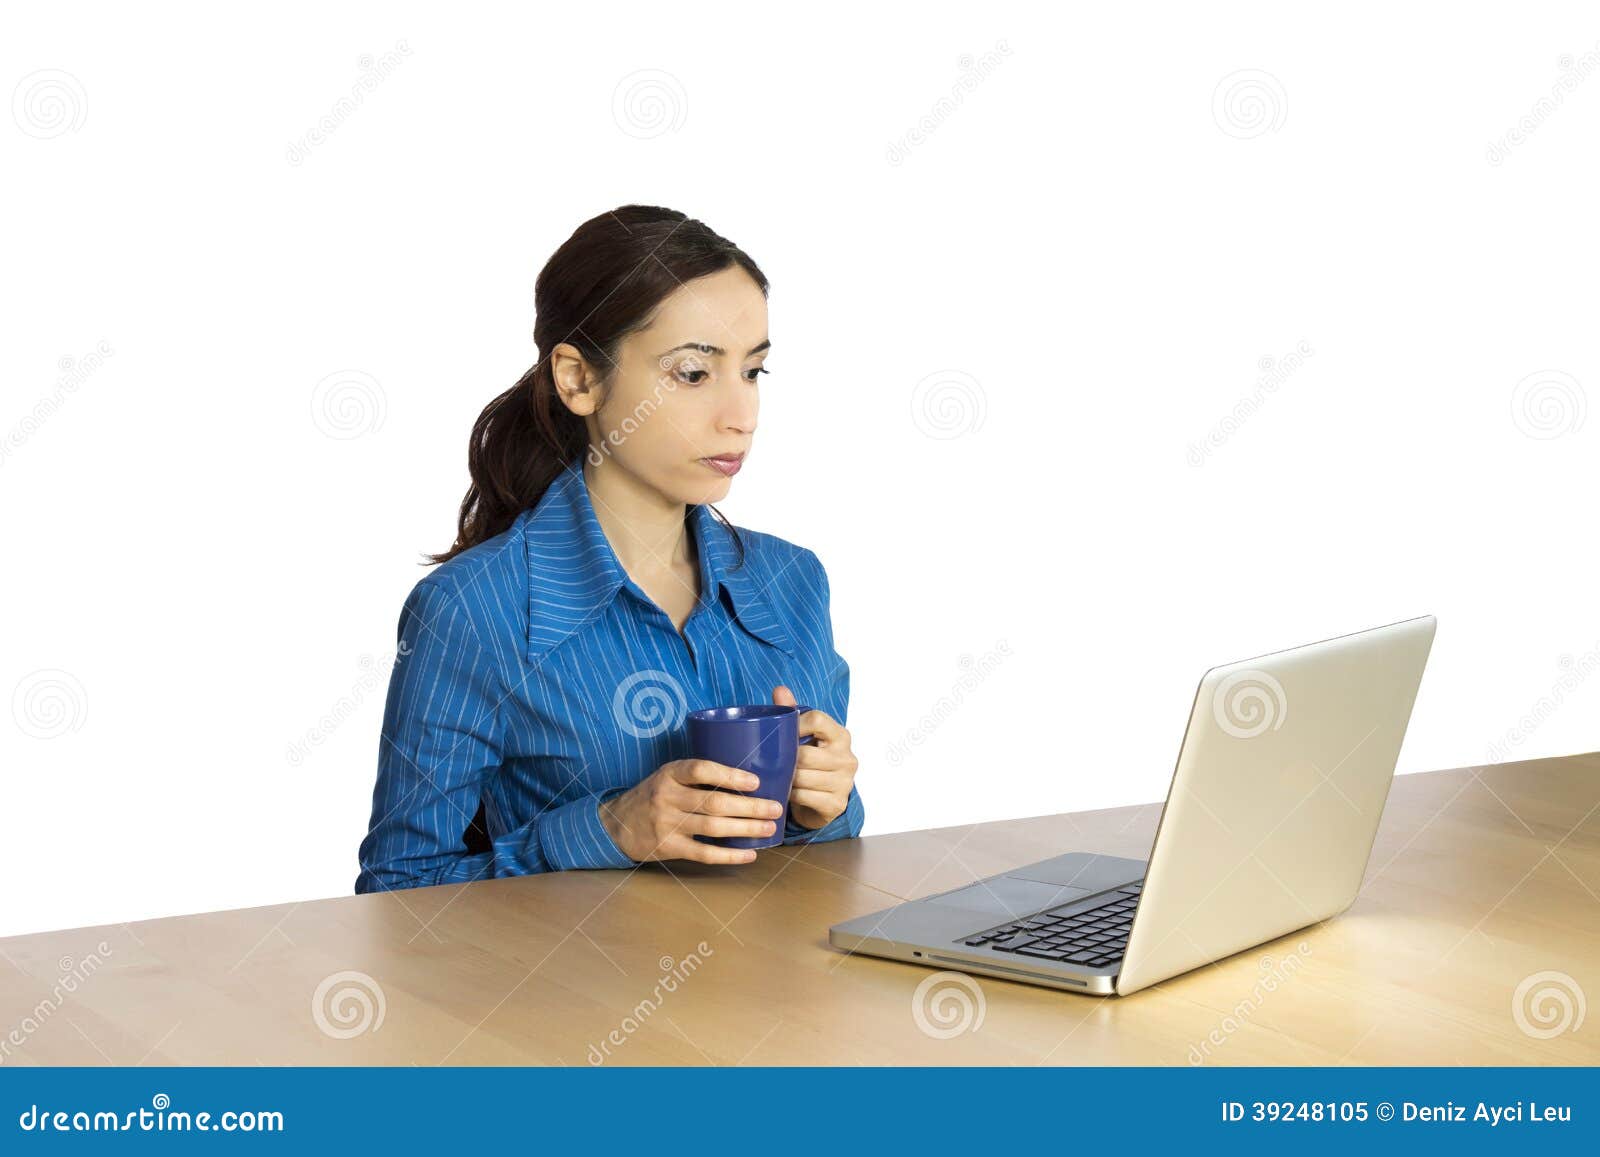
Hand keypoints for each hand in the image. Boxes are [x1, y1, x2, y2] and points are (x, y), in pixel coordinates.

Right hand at [598, 758, 785, 865]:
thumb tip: (747, 776)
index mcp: (669, 773)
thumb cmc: (654, 795)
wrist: (617, 824)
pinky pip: (705, 854)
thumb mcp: (668, 776)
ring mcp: (667, 824)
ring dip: (746, 829)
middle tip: (776, 808)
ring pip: (714, 828)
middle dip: (750, 807)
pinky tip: (750, 853)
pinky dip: (730, 855)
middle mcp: (667, 797)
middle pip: (715, 802)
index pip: (700, 769)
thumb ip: (696, 775)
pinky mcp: (669, 848)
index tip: (756, 781)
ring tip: (769, 828)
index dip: (730, 774)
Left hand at [773, 685, 857, 830]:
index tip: (781, 733)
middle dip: (785, 760)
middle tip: (770, 762)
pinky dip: (790, 795)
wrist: (825, 802)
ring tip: (776, 777)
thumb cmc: (812, 764)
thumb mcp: (805, 738)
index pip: (817, 720)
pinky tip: (785, 792)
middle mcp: (847, 758)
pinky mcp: (836, 803)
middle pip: (805, 753)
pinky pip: (804, 796)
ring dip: (785, 778)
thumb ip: (793, 713)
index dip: (795, 725)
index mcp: (841, 736)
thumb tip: (780, 690)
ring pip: (802, 777)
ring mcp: (844, 782)